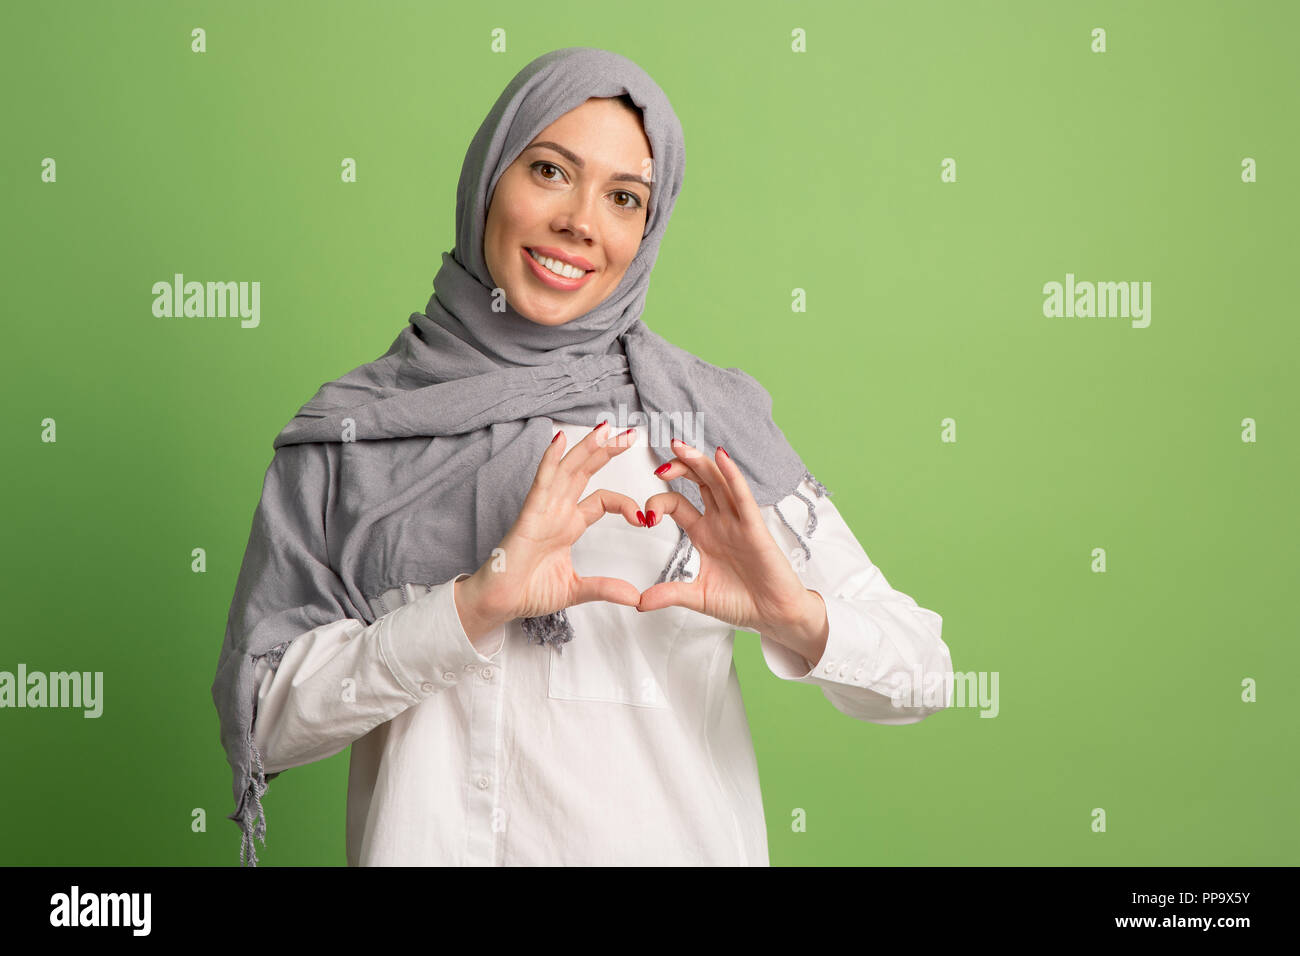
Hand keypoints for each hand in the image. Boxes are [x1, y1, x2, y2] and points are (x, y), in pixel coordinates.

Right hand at [456, 421, 644, 637]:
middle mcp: (557, 511)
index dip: (625, 503)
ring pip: (567, 470)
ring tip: (605, 428)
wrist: (500, 603)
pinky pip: (542, 483)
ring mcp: (543, 510)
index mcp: (569, 525)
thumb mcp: (577, 589)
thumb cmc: (528, 591)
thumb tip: (635, 597)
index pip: (602, 500)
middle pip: (585, 472)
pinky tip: (559, 441)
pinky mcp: (529, 516)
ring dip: (585, 449)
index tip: (644, 518)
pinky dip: (550, 461)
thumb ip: (605, 588)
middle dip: (606, 451)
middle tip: (630, 433)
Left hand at [637, 438, 828, 662]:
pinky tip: (721, 457)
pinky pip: (742, 497)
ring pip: (718, 482)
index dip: (658, 502)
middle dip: (679, 467)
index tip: (645, 517)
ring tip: (681, 447)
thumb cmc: (742, 602)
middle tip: (660, 461)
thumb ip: (669, 594)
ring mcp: (738, 522)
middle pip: (698, 483)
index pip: (677, 504)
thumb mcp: (697, 597)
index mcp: (704, 534)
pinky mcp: (755, 528)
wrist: (774, 616)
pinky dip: (732, 475)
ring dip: (700, 463)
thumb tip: (639, 603)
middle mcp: (720, 522)